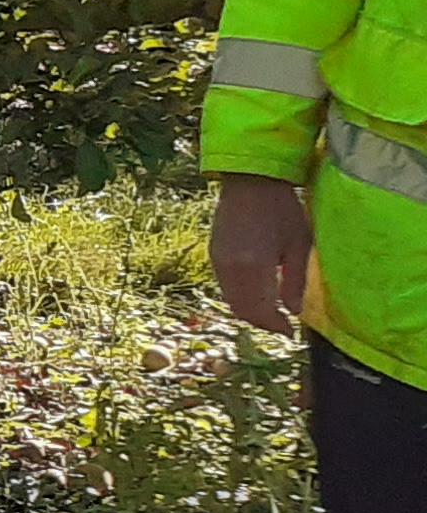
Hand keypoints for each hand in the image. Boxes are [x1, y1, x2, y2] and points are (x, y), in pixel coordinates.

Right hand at [211, 174, 311, 334]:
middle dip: (262, 322)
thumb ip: (295, 281)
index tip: (290, 331)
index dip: (275, 325)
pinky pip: (225, 286)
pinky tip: (257, 292)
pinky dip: (240, 296)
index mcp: (255, 266)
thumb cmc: (282, 209)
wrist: (250, 181)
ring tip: (271, 311)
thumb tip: (294, 311)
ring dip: (250, 310)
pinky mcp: (213, 254)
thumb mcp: (298, 244)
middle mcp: (231, 268)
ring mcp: (218, 261)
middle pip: (242, 309)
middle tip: (281, 325)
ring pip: (231, 299)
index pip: (261, 310)